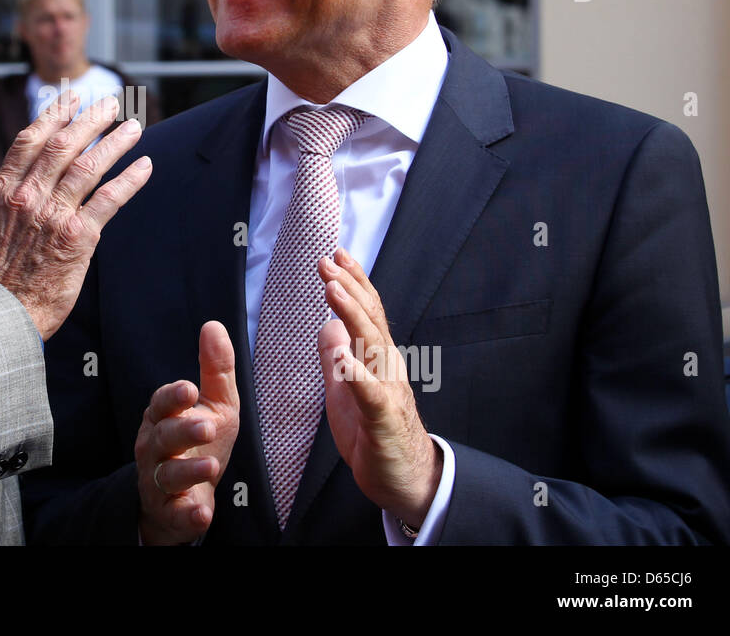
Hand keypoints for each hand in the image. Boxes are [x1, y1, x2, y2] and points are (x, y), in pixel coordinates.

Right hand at [0, 92, 150, 339]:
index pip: (30, 140)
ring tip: (133, 127)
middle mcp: (27, 197)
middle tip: (110, 102)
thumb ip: (13, 199)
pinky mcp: (78, 237)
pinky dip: (129, 179)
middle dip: (90, 119)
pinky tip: (144, 166)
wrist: (0, 315)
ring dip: (114, 142)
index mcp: (3, 191)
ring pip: (88, 166)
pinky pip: (109, 199)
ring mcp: (53, 215)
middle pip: (63, 145)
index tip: (71, 97)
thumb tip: (32, 179)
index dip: (53, 113)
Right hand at [134, 321, 238, 544]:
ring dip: (188, 471)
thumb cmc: (200, 442)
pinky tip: (202, 514)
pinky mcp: (170, 513)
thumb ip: (215, 369)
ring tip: (212, 466)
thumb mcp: (216, 405)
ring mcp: (159, 482)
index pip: (161, 403)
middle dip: (182, 431)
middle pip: (162, 438)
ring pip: (166, 476)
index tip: (190, 389)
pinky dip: (188, 516)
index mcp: (163, 418)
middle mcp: (154, 448)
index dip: (172, 397)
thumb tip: (213, 325)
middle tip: (206, 425)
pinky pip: (175, 515)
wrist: (186, 496)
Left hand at [316, 247, 440, 528]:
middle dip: (350, 287)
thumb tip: (326, 324)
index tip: (336, 253)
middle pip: (370, 319)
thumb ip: (336, 356)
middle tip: (328, 261)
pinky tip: (343, 356)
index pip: (367, 311)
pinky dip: (356, 373)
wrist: (403, 477)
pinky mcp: (382, 419)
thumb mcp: (345, 388)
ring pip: (372, 346)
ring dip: (353, 315)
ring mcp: (387, 390)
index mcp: (376, 358)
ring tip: (332, 290)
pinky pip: (371, 394)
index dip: (354, 281)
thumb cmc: (373, 430)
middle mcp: (386, 367)